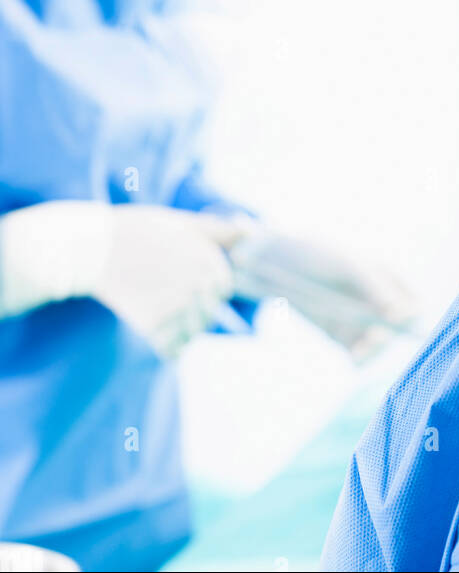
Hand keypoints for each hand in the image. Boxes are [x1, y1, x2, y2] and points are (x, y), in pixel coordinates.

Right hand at [0, 200, 244, 358]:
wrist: (92, 248)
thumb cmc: (138, 231)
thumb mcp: (182, 223)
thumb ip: (219, 231)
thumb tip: (252, 233)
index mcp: (209, 259)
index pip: (223, 288)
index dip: (205, 286)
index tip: (181, 279)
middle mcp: (198, 283)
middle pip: (208, 313)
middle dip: (191, 309)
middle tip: (161, 292)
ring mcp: (177, 306)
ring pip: (193, 333)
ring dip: (179, 329)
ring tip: (154, 307)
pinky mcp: (154, 325)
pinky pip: (173, 349)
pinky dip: (166, 346)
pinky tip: (151, 326)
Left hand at [226, 225, 419, 355]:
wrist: (284, 262)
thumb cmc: (322, 254)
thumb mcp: (349, 264)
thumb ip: (375, 287)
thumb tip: (398, 314)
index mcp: (390, 281)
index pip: (415, 305)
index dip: (412, 315)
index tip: (398, 319)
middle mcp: (380, 304)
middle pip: (398, 330)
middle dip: (389, 336)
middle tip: (374, 339)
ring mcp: (362, 321)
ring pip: (378, 345)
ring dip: (373, 351)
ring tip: (359, 353)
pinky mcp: (343, 335)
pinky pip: (357, 353)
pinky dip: (358, 358)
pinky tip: (354, 358)